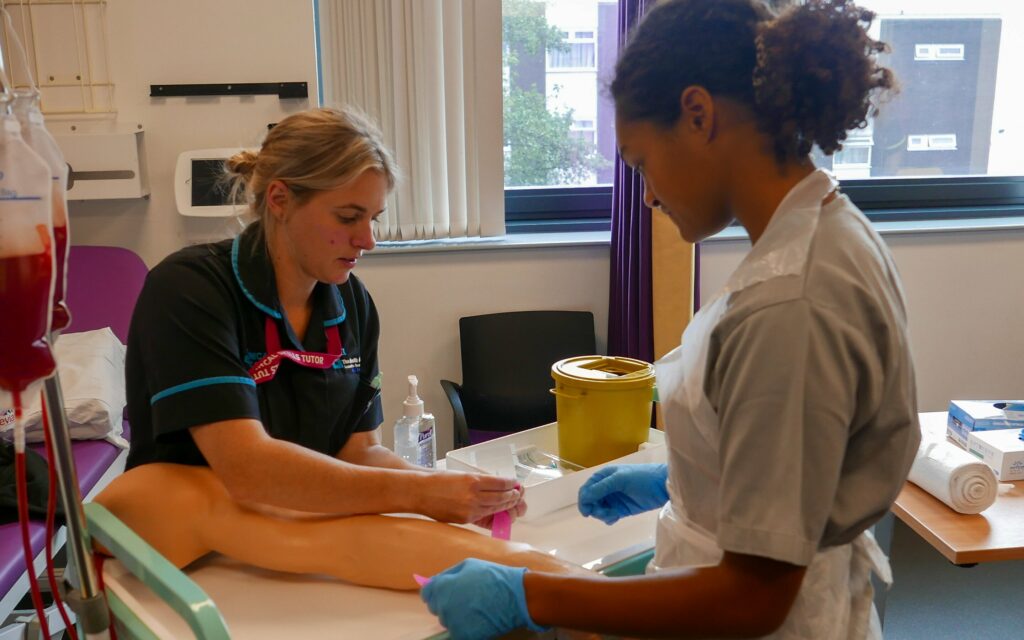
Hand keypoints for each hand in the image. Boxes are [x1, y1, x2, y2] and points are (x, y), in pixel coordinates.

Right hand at [417, 471, 520, 523]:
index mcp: (473, 480)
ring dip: (506, 505)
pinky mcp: (465, 520)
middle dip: (512, 495)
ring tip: (511, 501)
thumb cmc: (439, 480)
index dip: (510, 484)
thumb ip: (480, 481)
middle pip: (501, 497)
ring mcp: (470, 510)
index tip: (514, 482)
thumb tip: (499, 486)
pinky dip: (493, 512)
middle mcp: (473, 496)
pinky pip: (484, 516)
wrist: (420, 492)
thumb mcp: (462, 475)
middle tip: (517, 493)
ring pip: (495, 508)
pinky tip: (497, 509)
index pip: (501, 483)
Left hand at [421, 559, 546, 639]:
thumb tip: (436, 581)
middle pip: (436, 607)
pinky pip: (457, 632)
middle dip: (445, 602)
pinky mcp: (463, 635)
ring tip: (473, 607)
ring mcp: (452, 623)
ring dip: (455, 615)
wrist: (514, 597)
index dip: (434, 591)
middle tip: (464, 598)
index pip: (426, 593)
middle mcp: (443, 606)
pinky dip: (464, 627)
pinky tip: (477, 618)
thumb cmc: (492, 576)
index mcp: (442, 587)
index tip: (444, 591)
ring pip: (446, 620)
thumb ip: (448, 574)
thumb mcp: (468, 565)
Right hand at [577, 463, 668, 524]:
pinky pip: (608, 515)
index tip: (586, 511)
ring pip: (598, 509)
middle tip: (603, 512)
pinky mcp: (621, 509)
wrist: (663, 487)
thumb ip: (601, 488)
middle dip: (594, 508)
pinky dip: (608, 518)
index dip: (583, 500)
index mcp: (604, 476)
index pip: (586, 488)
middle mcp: (606, 487)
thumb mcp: (620, 479)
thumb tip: (584, 497)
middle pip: (591, 501)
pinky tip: (615, 518)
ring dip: (602, 514)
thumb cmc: (642, 478)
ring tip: (613, 515)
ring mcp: (613, 499)